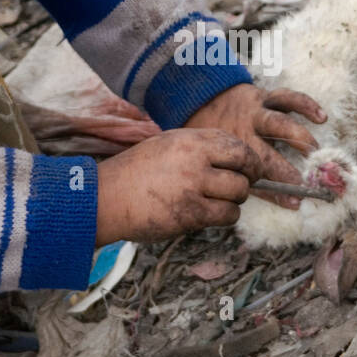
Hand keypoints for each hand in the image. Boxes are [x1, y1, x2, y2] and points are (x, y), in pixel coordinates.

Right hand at [95, 129, 262, 244]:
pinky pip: (227, 215)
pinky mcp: (191, 214)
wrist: (107, 198)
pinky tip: (211, 214)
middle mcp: (195, 160)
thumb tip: (233, 158)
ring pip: (239, 193)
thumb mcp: (167, 144)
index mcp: (190, 140)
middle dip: (249, 178)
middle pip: (245, 165)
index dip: (248, 158)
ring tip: (219, 202)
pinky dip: (225, 216)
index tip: (248, 168)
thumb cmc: (136, 171)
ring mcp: (194, 187)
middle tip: (242, 185)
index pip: (236, 144)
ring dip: (235, 200)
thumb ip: (199, 147)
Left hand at [185, 84, 326, 208]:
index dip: (277, 191)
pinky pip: (287, 97)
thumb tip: (248, 202)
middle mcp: (245, 132)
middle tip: (306, 183)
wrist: (200, 95)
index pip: (256, 176)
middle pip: (268, 154)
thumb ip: (233, 174)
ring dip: (300, 138)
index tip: (295, 203)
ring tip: (316, 150)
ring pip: (280, 124)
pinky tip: (321, 117)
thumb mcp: (215, 155)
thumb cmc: (211, 133)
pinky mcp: (265, 96)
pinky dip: (305, 105)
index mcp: (233, 150)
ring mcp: (256, 113)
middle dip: (288, 170)